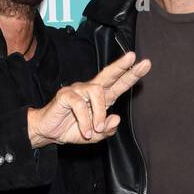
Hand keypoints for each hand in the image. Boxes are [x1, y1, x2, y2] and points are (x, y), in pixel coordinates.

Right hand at [26, 52, 150, 146]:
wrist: (49, 133)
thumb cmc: (73, 130)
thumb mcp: (96, 136)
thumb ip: (108, 130)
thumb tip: (116, 118)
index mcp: (101, 98)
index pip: (118, 84)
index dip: (131, 74)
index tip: (145, 64)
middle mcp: (91, 90)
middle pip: (108, 74)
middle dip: (122, 66)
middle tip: (134, 57)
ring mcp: (78, 90)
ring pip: (97, 92)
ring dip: (100, 113)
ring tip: (97, 129)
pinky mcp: (66, 95)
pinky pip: (80, 105)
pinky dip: (85, 121)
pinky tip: (86, 132)